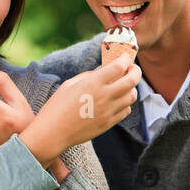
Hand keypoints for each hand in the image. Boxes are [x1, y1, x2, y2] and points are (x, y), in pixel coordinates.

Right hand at [19, 55, 140, 169]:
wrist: (53, 133)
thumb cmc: (57, 106)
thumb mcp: (70, 84)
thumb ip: (89, 75)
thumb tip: (104, 70)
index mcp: (93, 83)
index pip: (119, 66)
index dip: (125, 59)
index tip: (125, 57)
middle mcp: (104, 96)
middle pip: (132, 80)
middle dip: (135, 71)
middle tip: (132, 68)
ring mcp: (108, 111)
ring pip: (132, 96)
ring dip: (131, 88)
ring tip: (124, 85)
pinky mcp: (108, 123)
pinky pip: (125, 111)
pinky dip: (125, 103)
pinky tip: (117, 100)